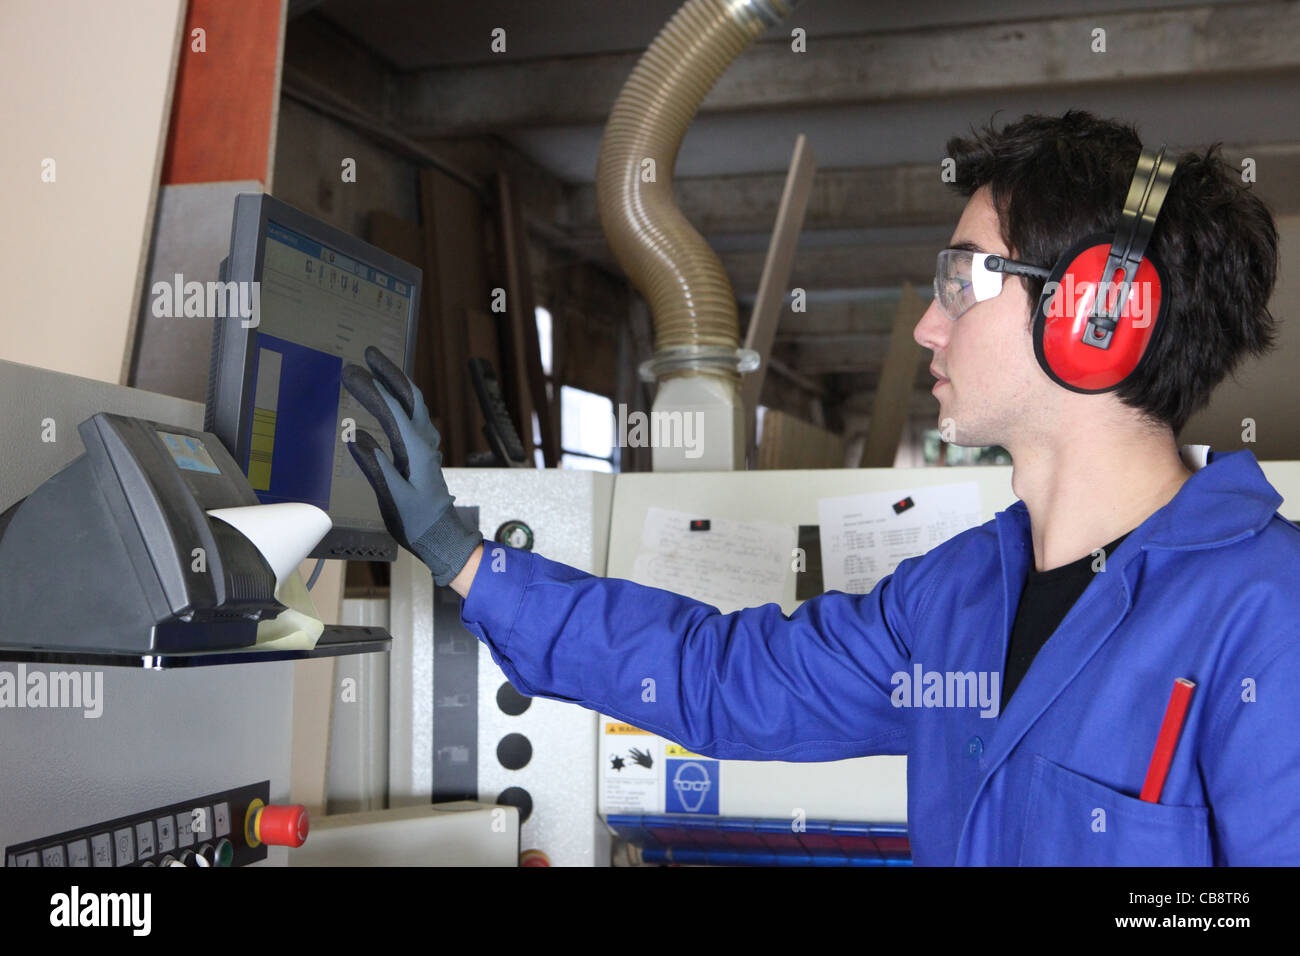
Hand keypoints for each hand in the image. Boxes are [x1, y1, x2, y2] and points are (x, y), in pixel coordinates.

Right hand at [341, 346, 482, 586]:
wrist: (441, 537)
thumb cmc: (417, 522)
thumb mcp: (393, 498)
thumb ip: (376, 467)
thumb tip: (356, 437)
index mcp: (416, 451)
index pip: (393, 409)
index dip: (373, 387)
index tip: (353, 371)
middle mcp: (425, 443)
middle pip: (409, 397)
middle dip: (389, 374)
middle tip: (368, 354)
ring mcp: (427, 447)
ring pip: (414, 406)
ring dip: (397, 385)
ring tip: (377, 370)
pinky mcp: (424, 454)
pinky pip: (414, 418)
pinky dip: (402, 402)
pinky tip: (393, 401)